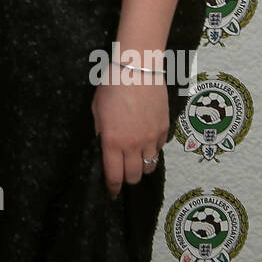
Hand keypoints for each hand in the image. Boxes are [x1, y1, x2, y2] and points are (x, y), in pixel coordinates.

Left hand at [91, 64, 168, 199]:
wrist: (137, 68)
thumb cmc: (111, 85)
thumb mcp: (97, 110)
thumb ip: (101, 131)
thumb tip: (104, 144)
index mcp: (113, 142)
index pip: (114, 176)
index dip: (112, 187)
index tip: (112, 192)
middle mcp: (133, 145)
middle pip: (134, 176)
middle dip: (128, 178)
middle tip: (123, 173)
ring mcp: (151, 138)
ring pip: (149, 166)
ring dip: (142, 166)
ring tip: (136, 160)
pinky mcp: (164, 129)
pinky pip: (159, 149)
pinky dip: (153, 150)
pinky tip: (147, 141)